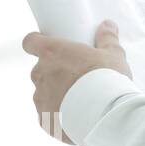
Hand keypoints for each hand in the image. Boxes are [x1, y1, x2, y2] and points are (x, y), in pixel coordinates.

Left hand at [23, 20, 132, 145]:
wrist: (105, 114)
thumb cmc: (107, 80)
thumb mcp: (113, 54)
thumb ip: (107, 39)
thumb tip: (107, 26)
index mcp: (52, 52)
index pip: (30, 42)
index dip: (37, 42)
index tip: (49, 45)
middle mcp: (40, 74)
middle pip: (41, 68)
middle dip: (55, 71)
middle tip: (78, 75)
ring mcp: (40, 98)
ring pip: (45, 91)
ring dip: (58, 92)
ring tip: (82, 98)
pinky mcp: (44, 119)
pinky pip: (49, 113)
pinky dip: (60, 112)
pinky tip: (78, 114)